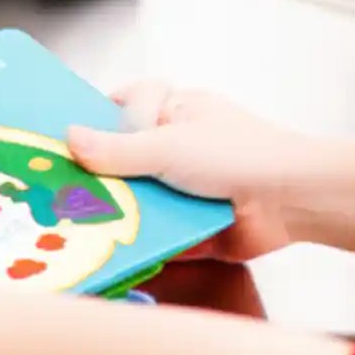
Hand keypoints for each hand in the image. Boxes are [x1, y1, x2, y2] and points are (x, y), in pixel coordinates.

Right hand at [68, 81, 307, 262]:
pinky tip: (107, 250)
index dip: (99, 117)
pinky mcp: (190, 224)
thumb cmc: (240, 155)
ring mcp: (184, 187)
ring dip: (116, 211)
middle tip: (59, 187)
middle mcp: (179, 146)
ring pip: (135, 198)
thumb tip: (68, 137)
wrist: (294, 202)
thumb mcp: (167, 145)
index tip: (67, 136)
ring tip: (76, 224)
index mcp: (177, 112)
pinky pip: (154, 232)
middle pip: (122, 157)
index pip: (127, 104)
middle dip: (98, 175)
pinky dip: (137, 241)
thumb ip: (115, 148)